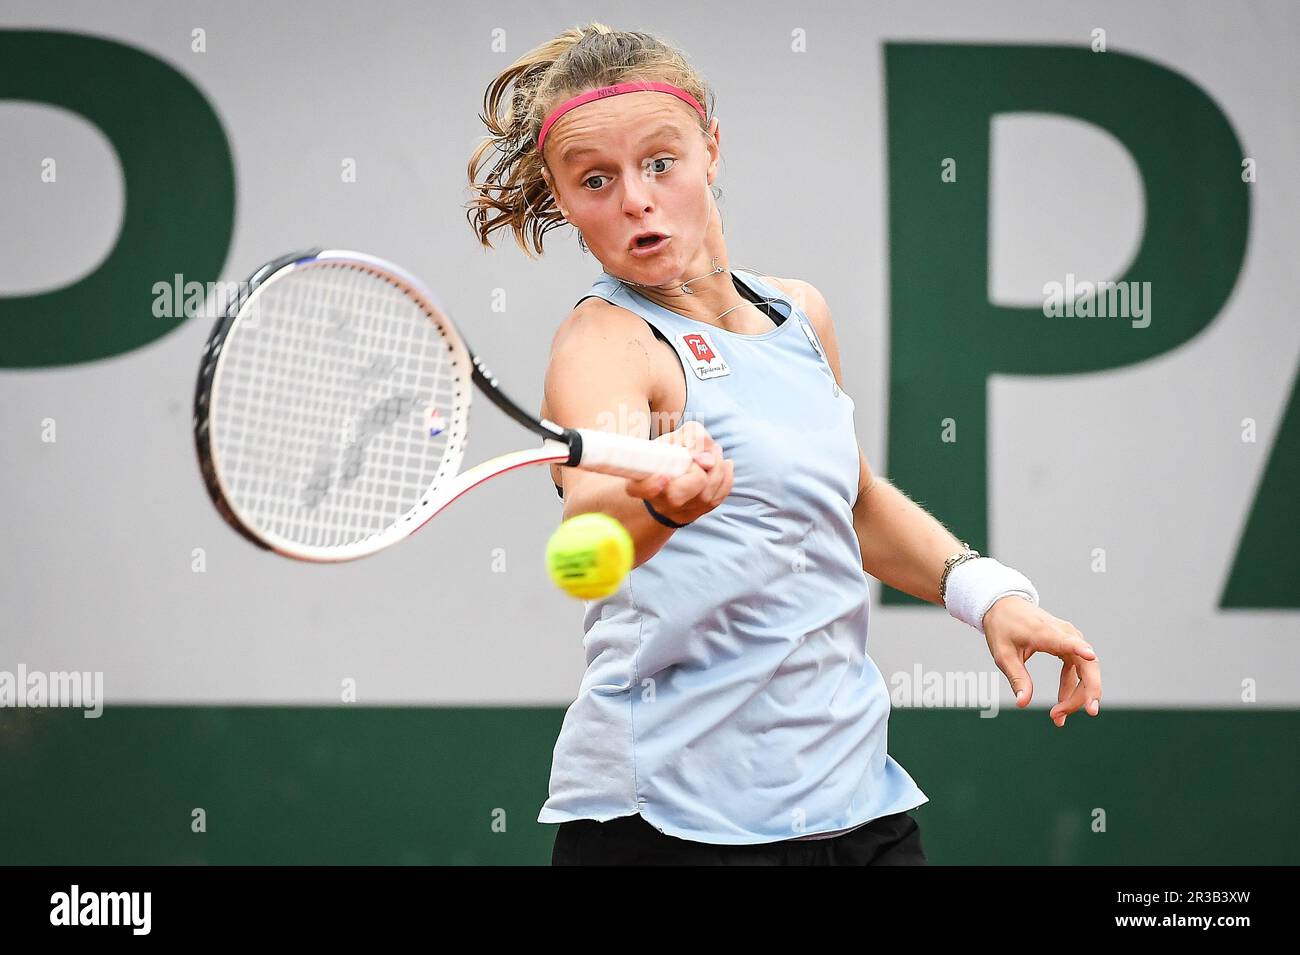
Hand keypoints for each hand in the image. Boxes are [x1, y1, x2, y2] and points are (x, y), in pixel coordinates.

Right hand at [624, 420, 733, 524]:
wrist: (670, 481)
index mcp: (641, 483)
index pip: (641, 489)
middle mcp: (658, 501)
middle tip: (704, 454)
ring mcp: (680, 510)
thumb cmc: (667, 456)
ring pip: (705, 496)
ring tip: (716, 451)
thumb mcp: (671, 439)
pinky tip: (725, 463)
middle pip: (678, 496)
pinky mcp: (700, 512)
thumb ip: (689, 437)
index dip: (652, 485)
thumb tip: (707, 459)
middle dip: (696, 472)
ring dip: (717, 468)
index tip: (664, 476)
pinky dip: (726, 477)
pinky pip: (719, 497)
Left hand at [982, 596, 1101, 727]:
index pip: (1066, 641)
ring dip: (1077, 695)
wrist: (1005, 606)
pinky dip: (1071, 689)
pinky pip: (1077, 670)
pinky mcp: (1069, 645)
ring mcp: (1070, 638)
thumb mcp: (1003, 655)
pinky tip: (1061, 707)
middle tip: (1089, 713)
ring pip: (1086, 671)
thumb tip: (1023, 703)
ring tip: (1058, 718)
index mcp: (1044, 632)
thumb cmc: (1002, 628)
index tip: (1090, 656)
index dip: (1079, 649)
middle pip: (1087, 664)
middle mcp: (1064, 633)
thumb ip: (1016, 677)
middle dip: (1089, 690)